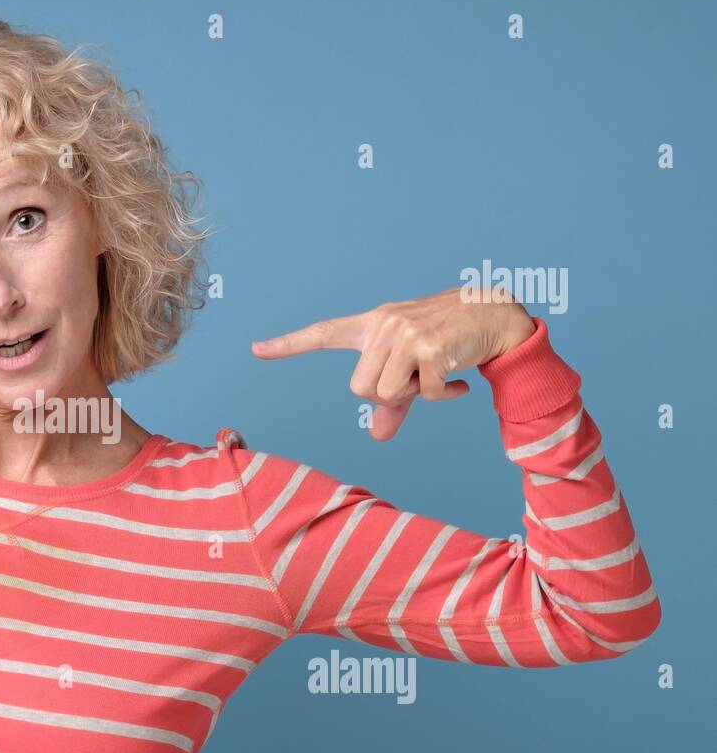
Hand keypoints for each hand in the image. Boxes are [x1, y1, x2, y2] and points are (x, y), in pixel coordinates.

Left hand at [250, 287, 535, 440]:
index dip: (288, 345)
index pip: (323, 333)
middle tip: (417, 382)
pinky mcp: (429, 346)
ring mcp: (405, 333)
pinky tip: (458, 377)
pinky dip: (442, 395)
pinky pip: (422, 395)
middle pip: (360, 389)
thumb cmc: (449, 341)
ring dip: (415, 397)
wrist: (495, 316)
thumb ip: (392, 403)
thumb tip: (378, 437)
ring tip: (436, 374)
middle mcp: (384, 324)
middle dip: (389, 398)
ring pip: (385, 394)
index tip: (256, 350)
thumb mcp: (413, 370)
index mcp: (373, 325)